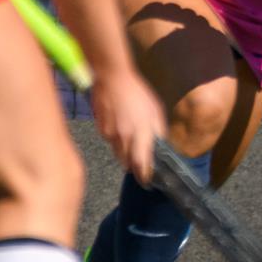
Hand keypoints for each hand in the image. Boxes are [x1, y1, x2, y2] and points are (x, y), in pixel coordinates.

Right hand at [89, 64, 164, 182]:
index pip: (142, 163)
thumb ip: (158, 130)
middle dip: (134, 166)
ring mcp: (110, 135)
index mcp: (141, 132)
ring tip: (132, 143)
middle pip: (128, 163)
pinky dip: (116, 141)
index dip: (144, 175)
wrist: (111, 79)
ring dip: (125, 154)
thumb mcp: (155, 110)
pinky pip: (110, 142)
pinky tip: (121, 127)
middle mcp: (124, 138)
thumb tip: (160, 145)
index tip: (147, 182)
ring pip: (118, 153)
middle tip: (141, 166)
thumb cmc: (138, 93)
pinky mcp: (101, 130)